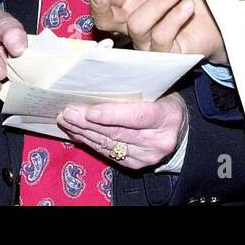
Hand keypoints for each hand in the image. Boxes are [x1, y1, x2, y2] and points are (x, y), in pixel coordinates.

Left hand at [57, 92, 186, 169]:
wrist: (179, 130)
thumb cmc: (164, 101)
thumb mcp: (159, 88)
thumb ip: (135, 87)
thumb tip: (99, 79)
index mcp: (167, 117)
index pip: (136, 117)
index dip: (111, 115)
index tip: (88, 112)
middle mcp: (158, 141)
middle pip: (117, 132)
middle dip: (88, 123)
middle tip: (67, 112)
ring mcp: (147, 156)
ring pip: (109, 144)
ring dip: (83, 133)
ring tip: (65, 120)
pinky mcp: (135, 165)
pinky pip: (108, 153)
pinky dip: (90, 142)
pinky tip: (76, 132)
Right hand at [89, 0, 225, 62]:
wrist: (216, 14)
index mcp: (128, 0)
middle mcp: (133, 22)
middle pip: (104, 22)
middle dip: (100, 7)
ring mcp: (147, 41)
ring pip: (137, 25)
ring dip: (160, 2)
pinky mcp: (165, 54)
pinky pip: (160, 37)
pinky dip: (175, 17)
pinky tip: (188, 6)